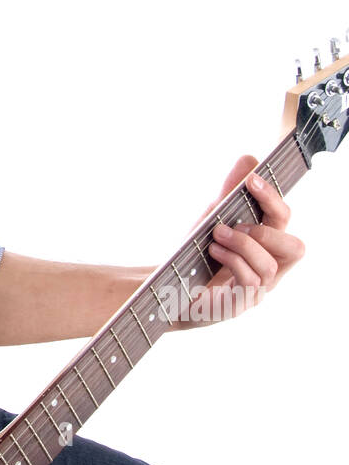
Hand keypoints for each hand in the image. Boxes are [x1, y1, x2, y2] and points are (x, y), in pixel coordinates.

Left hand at [172, 154, 304, 328]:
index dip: (273, 198)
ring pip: (269, 265)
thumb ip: (231, 191)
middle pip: (295, 248)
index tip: (251, 180)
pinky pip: (251, 282)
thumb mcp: (213, 216)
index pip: (285, 220)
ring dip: (242, 244)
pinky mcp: (240, 305)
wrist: (168, 285)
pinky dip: (233, 260)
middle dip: (267, 230)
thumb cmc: (197, 253)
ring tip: (216, 234)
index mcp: (267, 244)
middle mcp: (269, 268)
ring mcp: (258, 290)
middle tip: (238, 222)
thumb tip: (250, 159)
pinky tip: (214, 250)